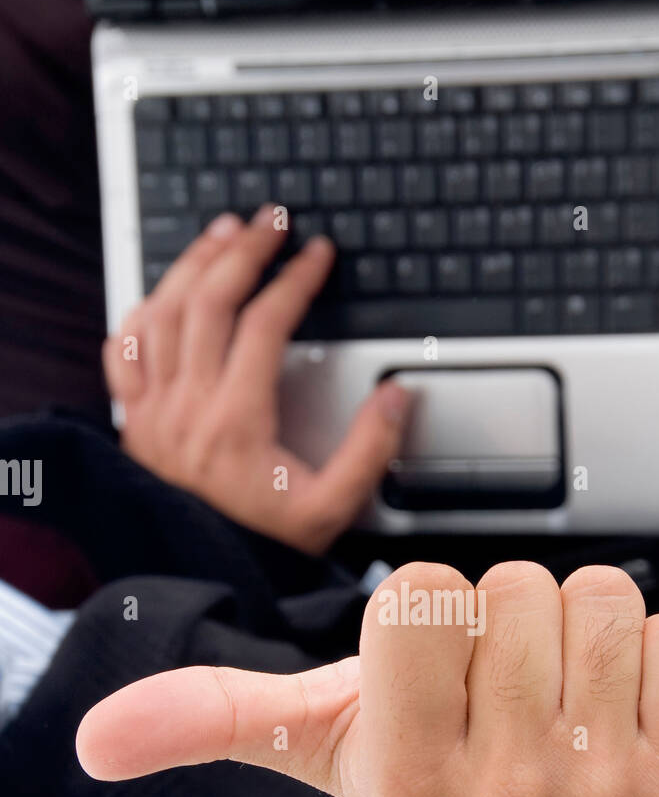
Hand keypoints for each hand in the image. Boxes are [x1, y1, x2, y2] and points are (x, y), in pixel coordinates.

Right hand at [76, 562, 658, 796]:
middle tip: (516, 702)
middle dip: (516, 627)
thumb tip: (95, 739)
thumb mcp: (333, 760)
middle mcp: (500, 792)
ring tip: (574, 711)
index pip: (419, 590)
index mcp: (403, 771)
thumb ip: (221, 719)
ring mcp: (601, 792)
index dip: (436, 618)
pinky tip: (638, 722)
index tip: (444, 679)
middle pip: (517, 586)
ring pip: (602, 599)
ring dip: (591, 639)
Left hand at [103, 206, 411, 553]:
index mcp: (238, 422)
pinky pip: (123, 349)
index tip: (318, 255)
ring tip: (224, 233)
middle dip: (244, 250)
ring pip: (162, 312)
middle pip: (209, 301)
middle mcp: (188, 408)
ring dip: (193, 264)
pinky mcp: (134, 421)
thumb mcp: (333, 508)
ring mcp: (153, 411)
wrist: (208, 575)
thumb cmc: (268, 543)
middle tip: (273, 222)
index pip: (264, 324)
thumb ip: (371, 450)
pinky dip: (143, 310)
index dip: (295, 279)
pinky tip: (167, 290)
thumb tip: (396, 395)